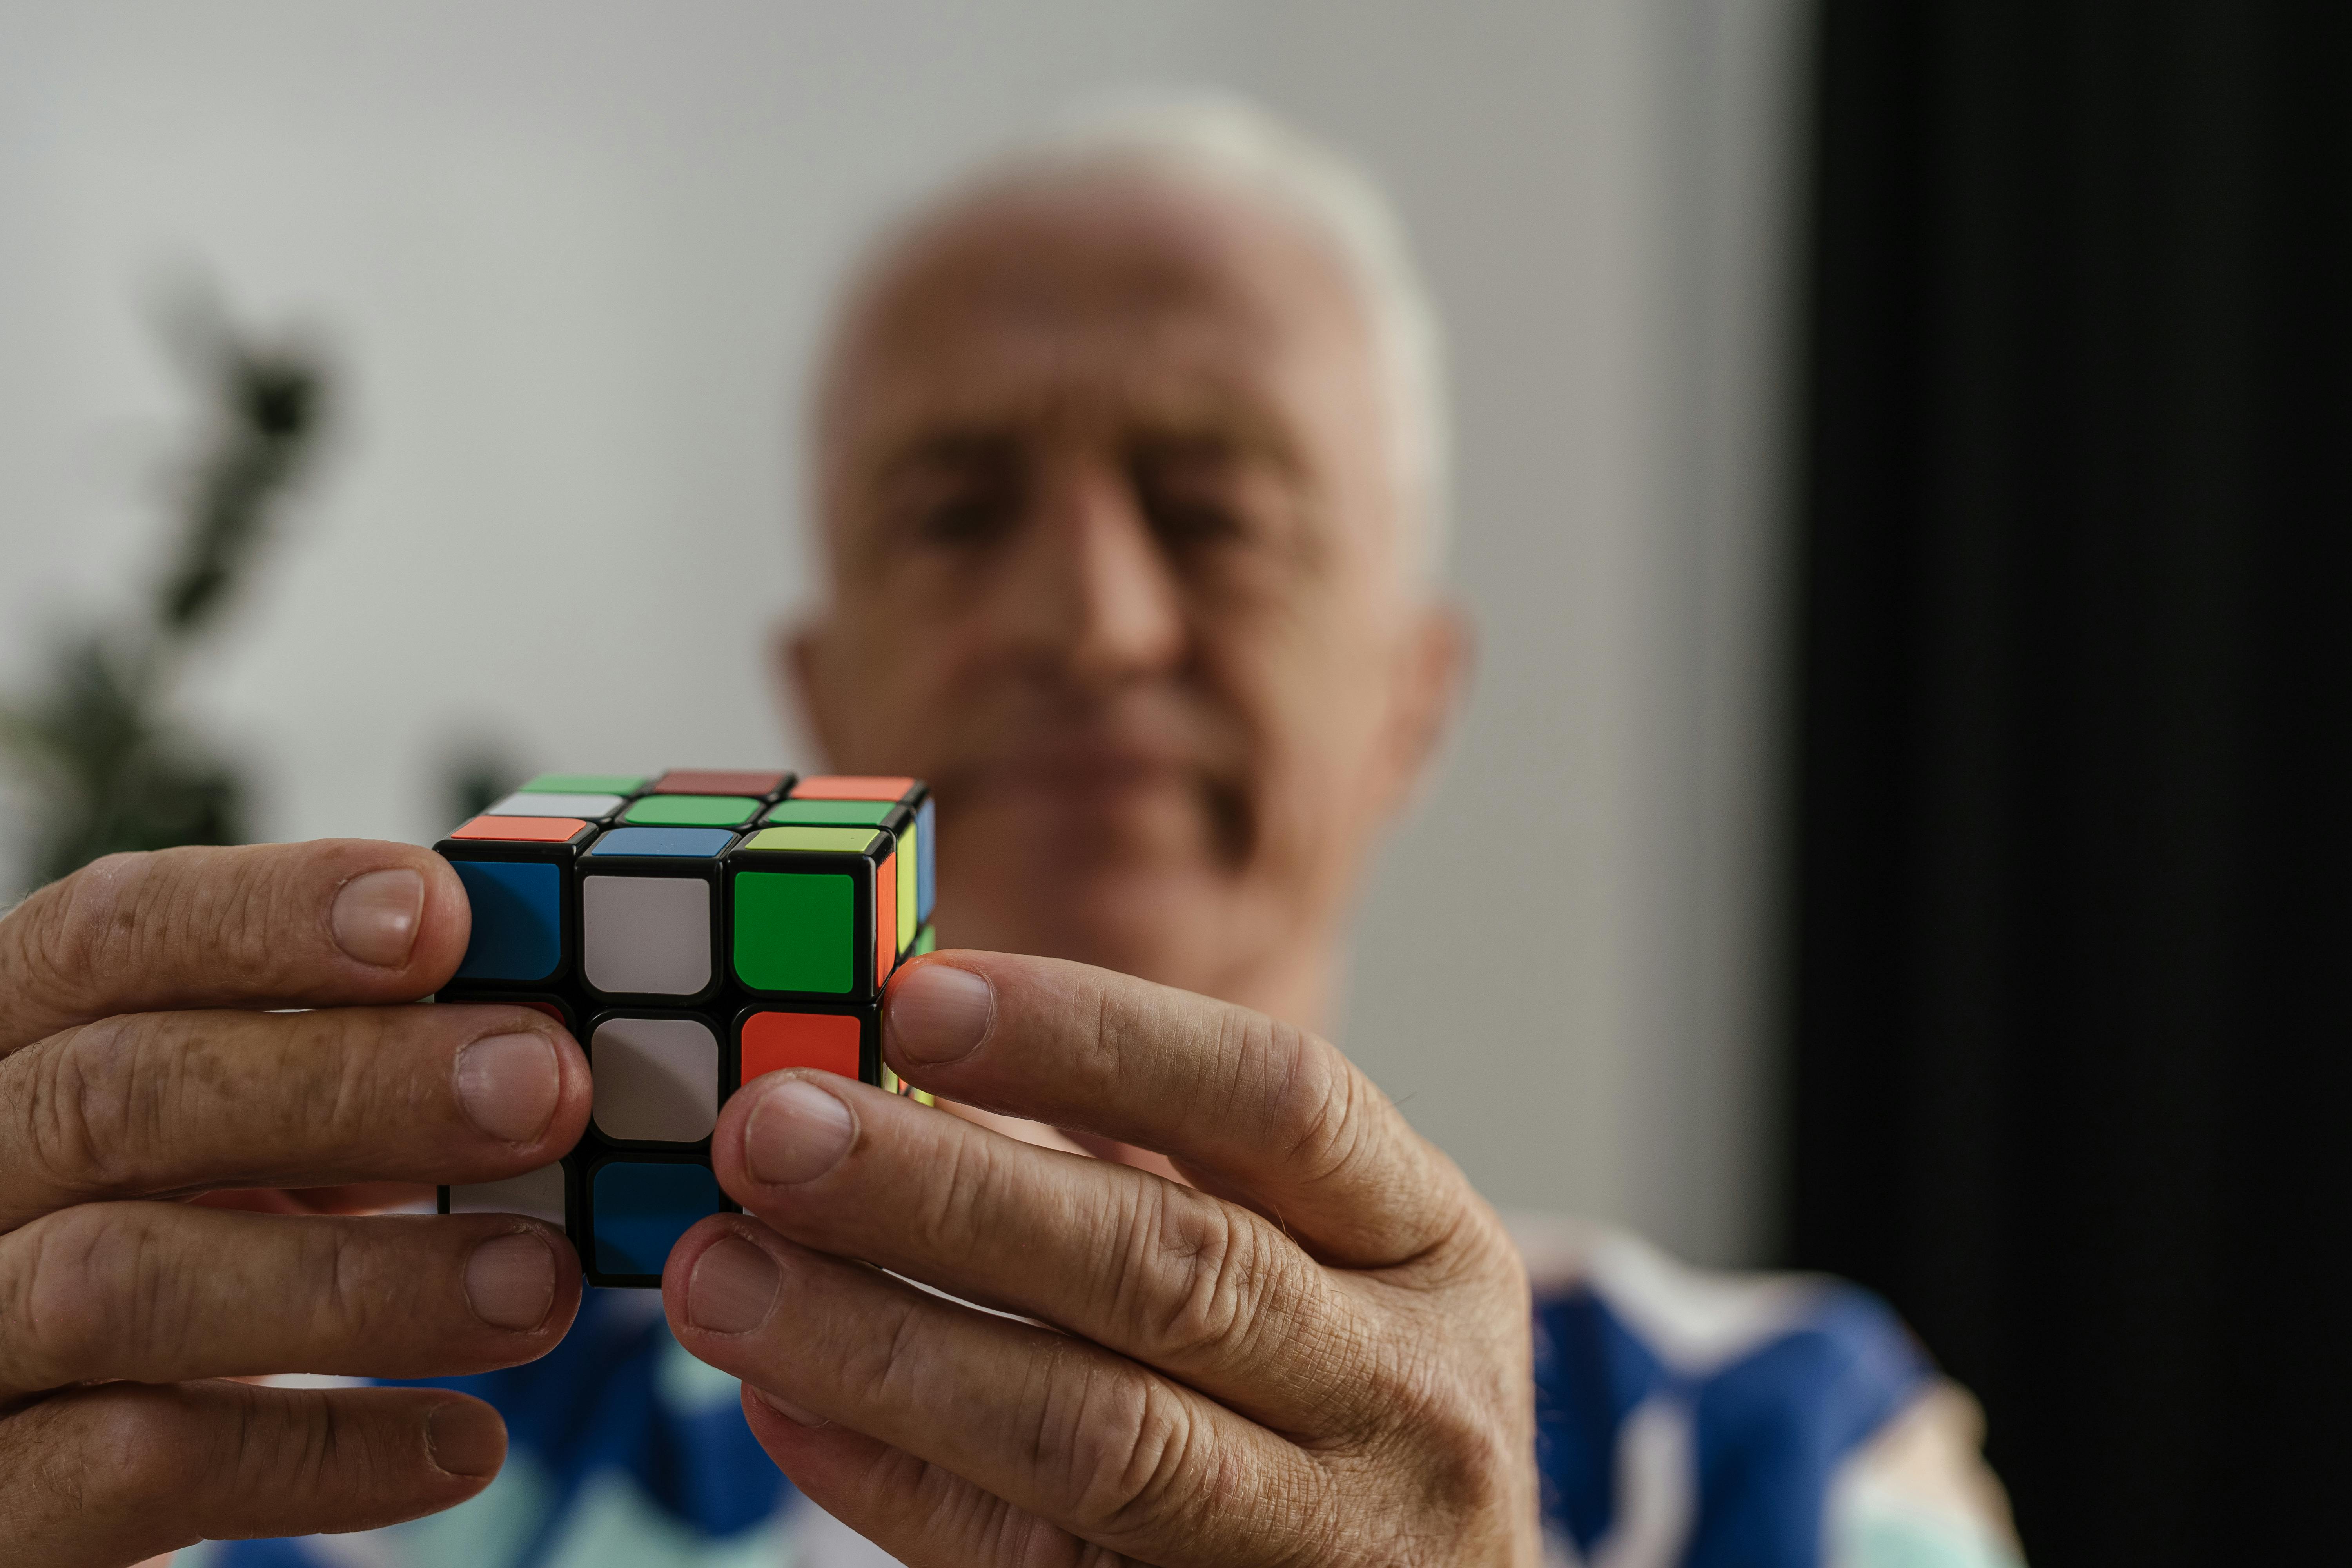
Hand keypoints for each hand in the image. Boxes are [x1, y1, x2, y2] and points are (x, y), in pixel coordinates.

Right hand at [0, 843, 590, 1566]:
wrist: (34, 1475)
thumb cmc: (156, 1262)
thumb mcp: (214, 1144)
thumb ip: (322, 1080)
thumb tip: (532, 1038)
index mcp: (6, 1051)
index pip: (105, 936)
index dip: (268, 916)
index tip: (442, 915)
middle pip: (120, 1095)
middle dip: (353, 1083)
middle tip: (545, 1087)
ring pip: (120, 1283)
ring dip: (360, 1280)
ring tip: (537, 1284)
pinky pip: (140, 1469)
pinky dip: (326, 1454)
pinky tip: (466, 1444)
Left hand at [663, 952, 1538, 1565]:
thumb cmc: (1345, 1403)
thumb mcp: (1321, 1263)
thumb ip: (1161, 1173)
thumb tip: (900, 1072)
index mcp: (1431, 1246)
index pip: (1277, 1102)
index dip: (1093, 1037)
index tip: (914, 999)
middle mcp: (1410, 1395)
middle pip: (1168, 1269)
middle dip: (948, 1191)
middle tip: (770, 1129)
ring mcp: (1331, 1544)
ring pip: (1092, 1434)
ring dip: (886, 1343)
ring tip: (723, 1273)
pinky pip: (1031, 1565)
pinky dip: (892, 1483)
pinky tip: (780, 1404)